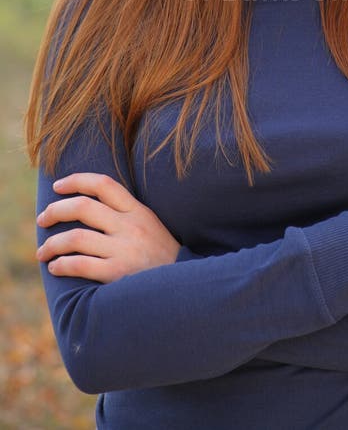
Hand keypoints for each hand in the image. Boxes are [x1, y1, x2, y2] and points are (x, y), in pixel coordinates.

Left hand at [36, 172, 180, 282]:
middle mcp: (130, 226)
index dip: (77, 180)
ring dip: (52, 244)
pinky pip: (80, 264)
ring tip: (43, 252)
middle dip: (56, 211)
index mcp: (138, 211)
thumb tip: (87, 207)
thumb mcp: (151, 226)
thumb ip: (125, 214)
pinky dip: (62, 265)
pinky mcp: (118, 274)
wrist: (182, 289)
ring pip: (76, 237)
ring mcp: (124, 250)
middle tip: (42, 219)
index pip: (104, 184)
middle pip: (83, 207)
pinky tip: (56, 268)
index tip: (58, 186)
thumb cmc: (161, 257)